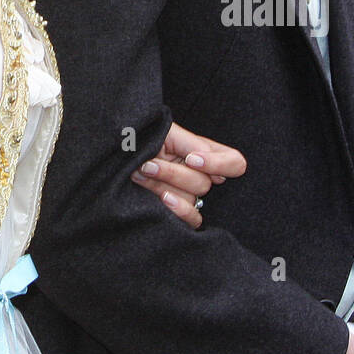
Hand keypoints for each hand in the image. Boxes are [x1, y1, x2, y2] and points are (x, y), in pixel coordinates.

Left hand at [132, 121, 246, 228]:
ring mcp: (190, 195)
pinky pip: (192, 220)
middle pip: (204, 183)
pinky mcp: (179, 212)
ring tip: (142, 173)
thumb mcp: (168, 132)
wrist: (119, 151)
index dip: (219, 164)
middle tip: (149, 163)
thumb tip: (206, 160)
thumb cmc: (144, 137)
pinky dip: (178, 210)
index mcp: (204, 153)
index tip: (191, 159)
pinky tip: (162, 199)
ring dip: (163, 185)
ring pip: (193, 199)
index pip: (235, 163)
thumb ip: (192, 144)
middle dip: (173, 173)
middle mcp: (202, 175)